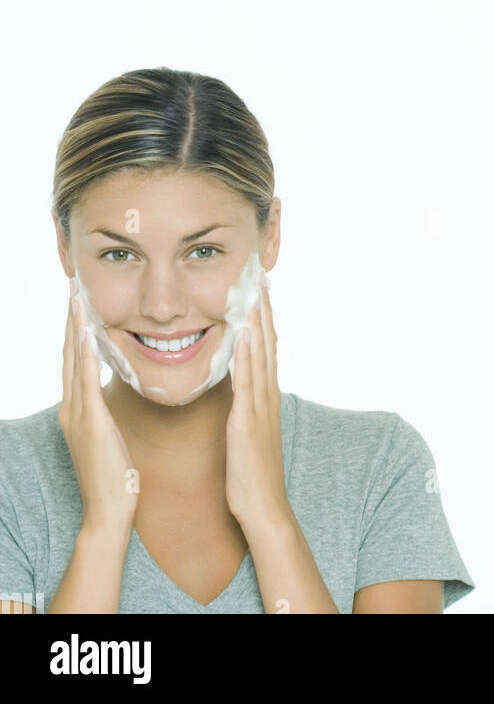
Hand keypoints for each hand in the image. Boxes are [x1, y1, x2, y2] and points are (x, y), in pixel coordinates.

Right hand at [59, 285, 138, 537]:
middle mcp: (72, 408)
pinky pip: (87, 381)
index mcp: (78, 409)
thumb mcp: (110, 434)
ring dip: (76, 328)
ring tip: (78, 297)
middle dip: (72, 320)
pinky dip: (86, 355)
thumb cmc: (117, 474)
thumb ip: (107, 411)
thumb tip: (119, 389)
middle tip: (74, 286)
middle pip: (70, 353)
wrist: (110, 510)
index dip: (77, 329)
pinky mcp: (90, 423)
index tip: (81, 300)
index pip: (76, 359)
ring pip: (75, 361)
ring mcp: (78, 415)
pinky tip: (89, 333)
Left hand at [225, 270, 289, 535]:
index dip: (264, 314)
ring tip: (253, 289)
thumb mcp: (248, 431)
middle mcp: (267, 394)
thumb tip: (236, 386)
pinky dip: (245, 353)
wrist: (262, 508)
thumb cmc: (250, 475)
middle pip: (267, 341)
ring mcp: (260, 406)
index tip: (259, 286)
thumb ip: (245, 406)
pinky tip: (240, 331)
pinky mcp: (247, 420)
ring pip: (259, 354)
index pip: (266, 345)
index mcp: (266, 395)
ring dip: (256, 320)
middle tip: (259, 273)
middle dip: (263, 307)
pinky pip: (247, 379)